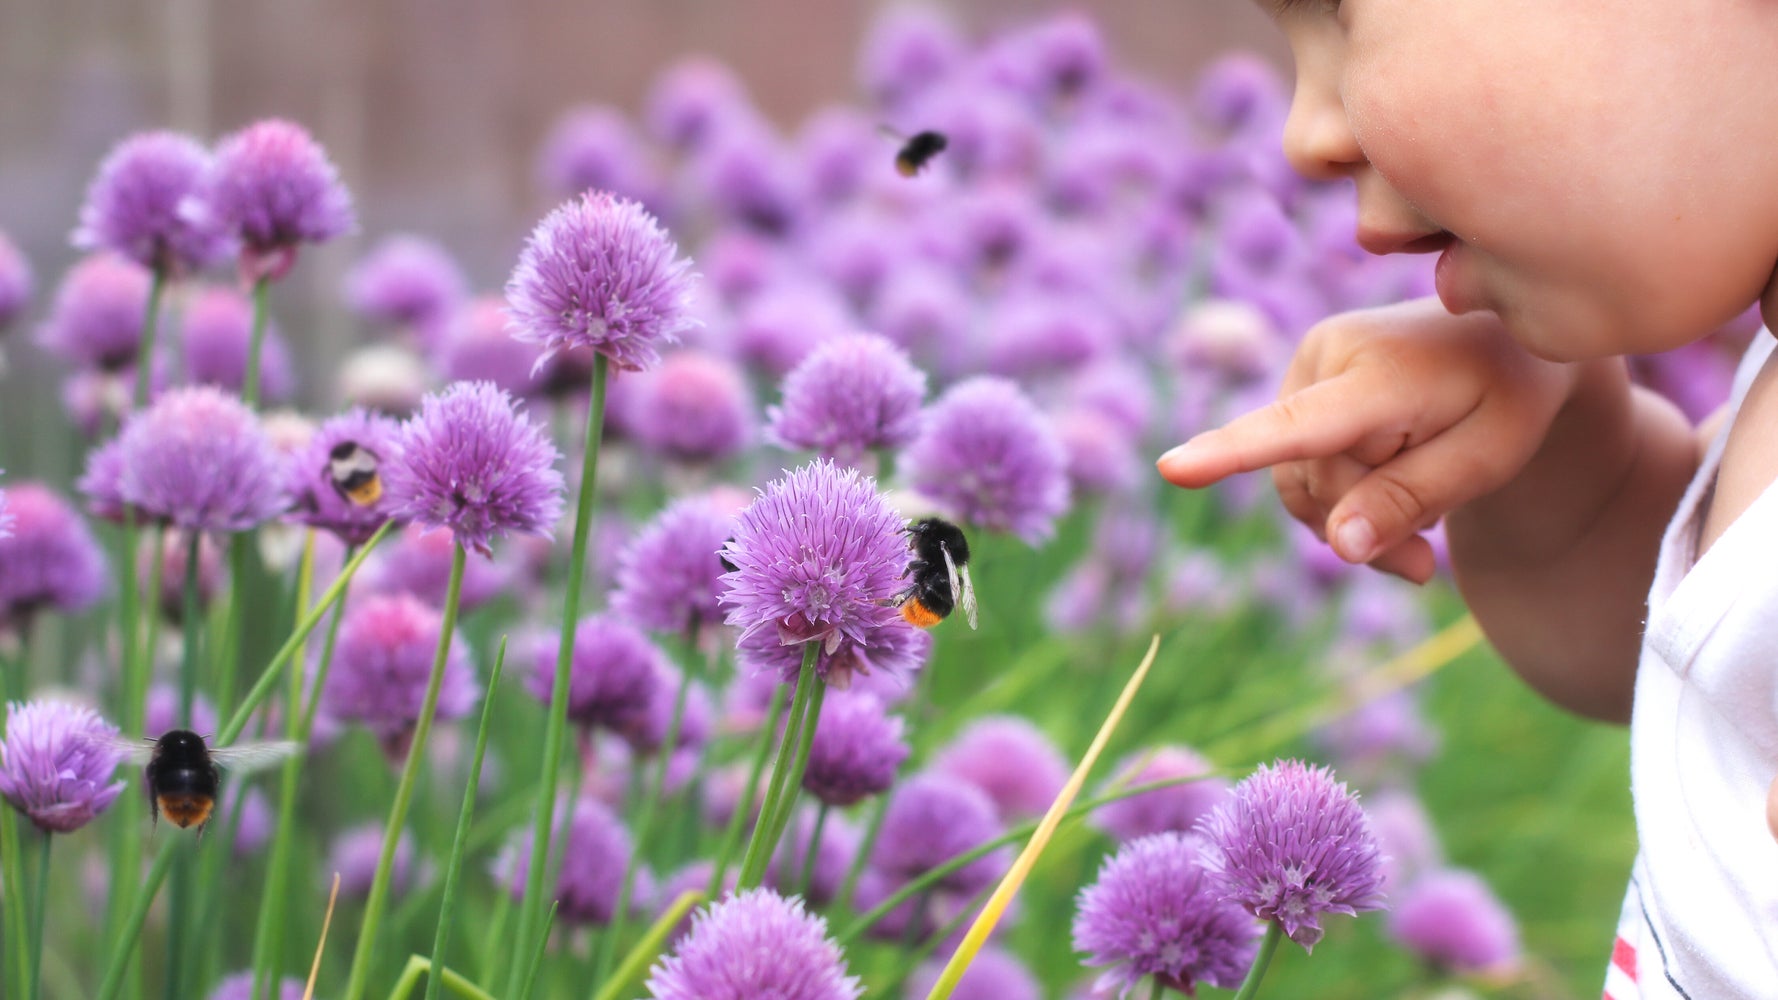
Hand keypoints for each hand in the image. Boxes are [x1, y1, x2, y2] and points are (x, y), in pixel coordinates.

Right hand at [1157, 298, 1576, 582]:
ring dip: (1348, 516)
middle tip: (1427, 564)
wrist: (1506, 337)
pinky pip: (1294, 465)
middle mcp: (1327, 355)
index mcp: (1382, 371)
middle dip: (1361, 529)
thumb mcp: (1486, 459)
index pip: (1297, 424)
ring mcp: (1307, 363)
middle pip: (1312, 483)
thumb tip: (1338, 548)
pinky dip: (1335, 496)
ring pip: (1296, 481)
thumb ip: (1408, 502)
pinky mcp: (1299, 381)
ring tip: (1420, 522)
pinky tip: (1386, 496)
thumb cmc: (1509, 395)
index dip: (1233, 453)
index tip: (1170, 468)